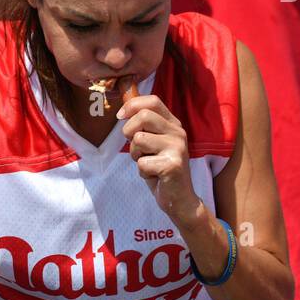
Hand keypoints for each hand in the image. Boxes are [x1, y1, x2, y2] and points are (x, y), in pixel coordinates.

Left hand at [117, 93, 200, 222]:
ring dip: (135, 155)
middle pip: (143, 116)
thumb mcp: (152, 143)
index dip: (132, 105)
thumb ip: (143, 126)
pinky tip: (154, 176)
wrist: (179, 198)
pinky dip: (142, 172)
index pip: (152, 101)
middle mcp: (178, 132)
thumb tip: (122, 111)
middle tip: (136, 148)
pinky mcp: (172, 165)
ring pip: (139, 140)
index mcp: (173, 124)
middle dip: (129, 132)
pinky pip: (141, 163)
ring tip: (147, 163)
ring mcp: (177, 148)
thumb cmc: (160, 168)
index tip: (120, 116)